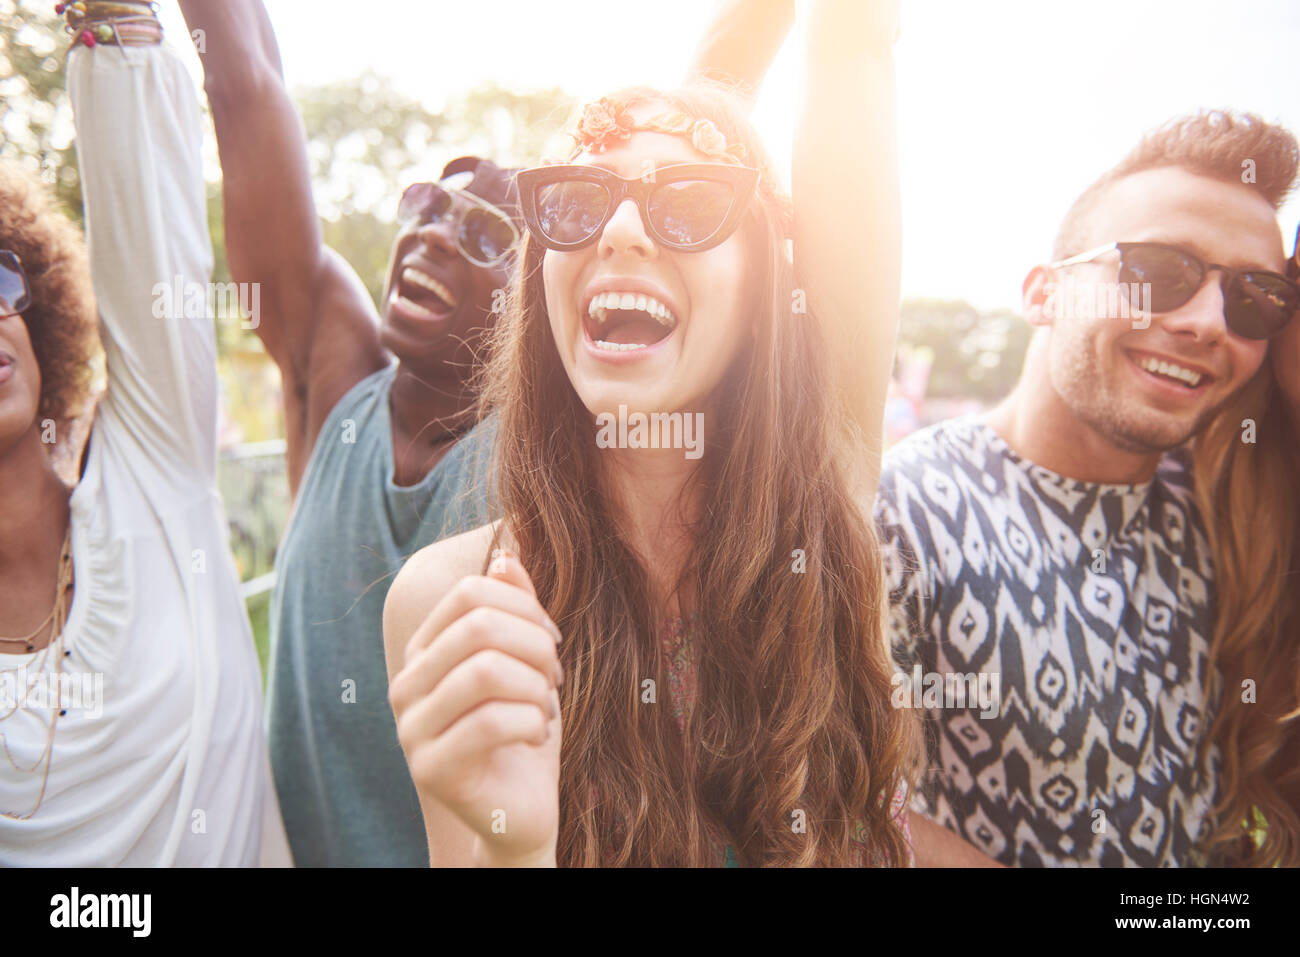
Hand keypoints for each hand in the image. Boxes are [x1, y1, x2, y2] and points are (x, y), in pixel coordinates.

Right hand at [388, 549, 563, 865]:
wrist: (520, 808)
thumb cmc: (523, 729)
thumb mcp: (526, 663)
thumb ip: (514, 611)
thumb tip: (507, 557)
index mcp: (423, 651)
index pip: (469, 593)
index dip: (525, 607)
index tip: (553, 639)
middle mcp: (406, 685)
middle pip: (479, 627)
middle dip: (535, 645)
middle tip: (555, 677)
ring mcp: (411, 729)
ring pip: (486, 671)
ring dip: (536, 686)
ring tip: (546, 706)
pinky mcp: (430, 770)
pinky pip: (492, 722)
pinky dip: (532, 722)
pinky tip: (537, 735)